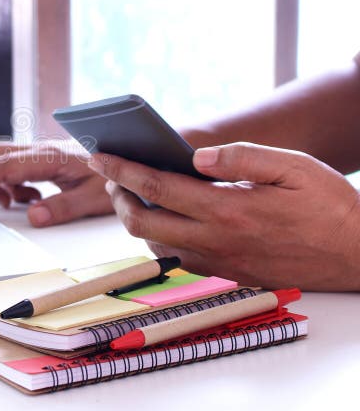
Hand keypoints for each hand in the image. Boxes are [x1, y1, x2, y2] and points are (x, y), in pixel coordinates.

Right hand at [0, 142, 112, 226]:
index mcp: (48, 157)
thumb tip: (32, 216)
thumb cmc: (115, 179)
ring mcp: (35, 155)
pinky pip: (5, 168)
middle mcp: (36, 150)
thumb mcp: (96, 199)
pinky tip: (13, 203)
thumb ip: (64, 208)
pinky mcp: (37, 162)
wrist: (132, 159)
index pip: (0, 167)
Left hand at [89, 142, 359, 290]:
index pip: (156, 186)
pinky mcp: (228, 275)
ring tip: (133, 193)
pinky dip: (160, 237)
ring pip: (156, 245)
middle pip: (142, 222)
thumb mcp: (294, 167)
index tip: (100, 156)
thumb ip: (242, 157)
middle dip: (117, 196)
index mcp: (227, 209)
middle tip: (111, 176)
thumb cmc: (329, 205)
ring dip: (136, 219)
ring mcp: (220, 263)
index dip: (122, 170)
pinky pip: (179, 259)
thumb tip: (195, 154)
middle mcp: (216, 240)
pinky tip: (166, 218)